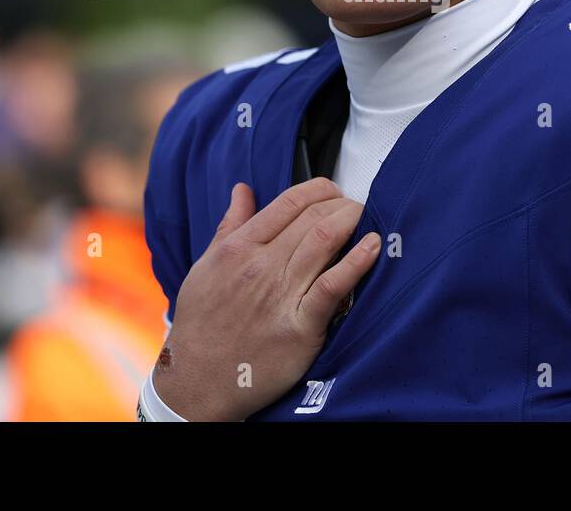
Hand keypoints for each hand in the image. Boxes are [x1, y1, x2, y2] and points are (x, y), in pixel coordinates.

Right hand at [152, 177, 379, 420]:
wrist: (198, 381)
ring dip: (350, 222)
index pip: (288, 202)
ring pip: (324, 241)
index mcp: (238, 249)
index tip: (333, 191)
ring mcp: (281, 296)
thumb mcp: (205, 267)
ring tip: (364, 218)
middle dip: (340, 204)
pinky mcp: (299, 327)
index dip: (319, 189)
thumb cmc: (202, 325)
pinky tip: (372, 247)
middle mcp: (260, 267)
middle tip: (354, 206)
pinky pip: (332, 287)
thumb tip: (242, 190)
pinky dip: (356, 262)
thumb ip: (229, 226)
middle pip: (312, 218)